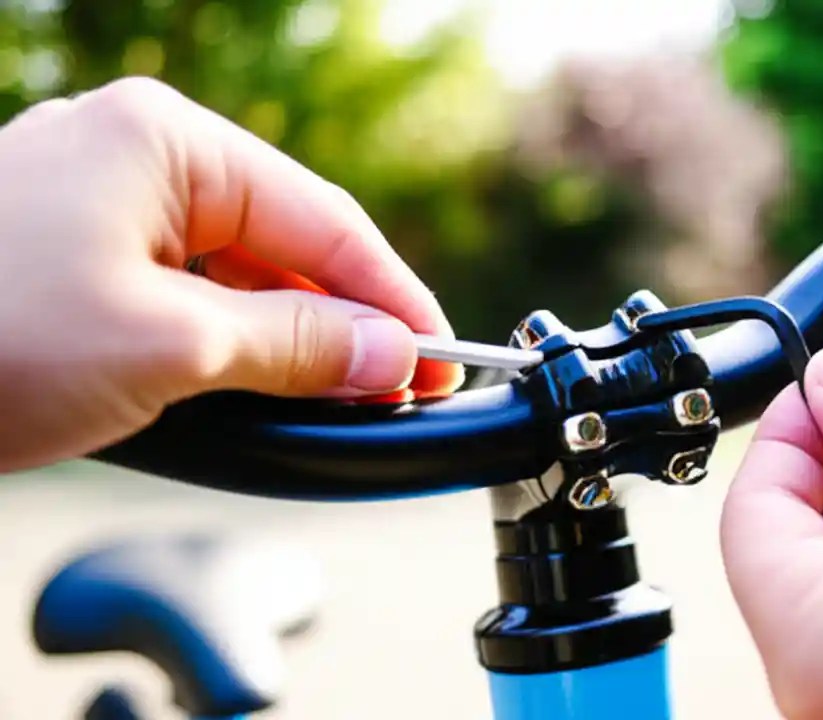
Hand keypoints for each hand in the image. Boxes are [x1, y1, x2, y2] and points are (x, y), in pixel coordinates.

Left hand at [0, 77, 461, 471]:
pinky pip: (184, 290)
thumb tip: (390, 353)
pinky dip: (230, 341)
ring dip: (288, 336)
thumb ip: (299, 343)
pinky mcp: (73, 255)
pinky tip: (260, 386)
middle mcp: (135, 156)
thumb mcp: (171, 348)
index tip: (441, 359)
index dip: (393, 296)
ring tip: (336, 397)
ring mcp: (98, 204)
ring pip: (236, 270)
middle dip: (344, 319)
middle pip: (283, 240)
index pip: (322, 217)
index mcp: (164, 141)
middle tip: (396, 389)